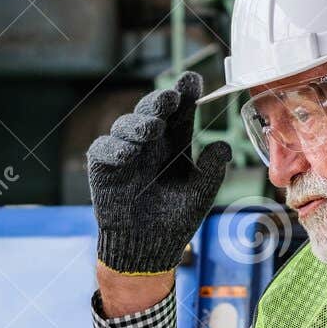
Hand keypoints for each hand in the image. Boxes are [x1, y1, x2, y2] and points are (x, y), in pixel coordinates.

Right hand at [87, 71, 231, 275]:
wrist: (149, 247)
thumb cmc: (176, 218)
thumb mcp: (201, 192)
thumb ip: (213, 168)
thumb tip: (223, 145)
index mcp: (174, 143)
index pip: (179, 112)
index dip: (185, 93)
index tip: (192, 81)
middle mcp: (149, 142)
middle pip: (151, 110)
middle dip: (160, 101)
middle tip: (170, 98)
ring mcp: (125, 152)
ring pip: (126, 125)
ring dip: (138, 124)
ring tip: (152, 130)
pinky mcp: (103, 167)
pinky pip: (103, 149)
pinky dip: (114, 148)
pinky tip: (128, 154)